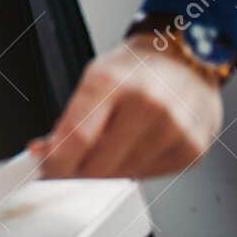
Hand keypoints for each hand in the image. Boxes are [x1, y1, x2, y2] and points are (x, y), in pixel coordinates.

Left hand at [29, 31, 222, 177]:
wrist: (186, 60)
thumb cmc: (136, 70)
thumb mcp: (95, 79)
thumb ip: (69, 119)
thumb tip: (44, 153)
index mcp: (112, 81)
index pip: (78, 137)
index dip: (57, 162)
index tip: (48, 170)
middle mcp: (147, 103)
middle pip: (99, 164)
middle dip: (77, 172)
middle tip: (71, 166)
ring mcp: (174, 128)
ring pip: (122, 174)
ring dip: (107, 171)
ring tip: (111, 147)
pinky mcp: (193, 149)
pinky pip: (149, 175)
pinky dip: (135, 169)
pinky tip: (136, 148)